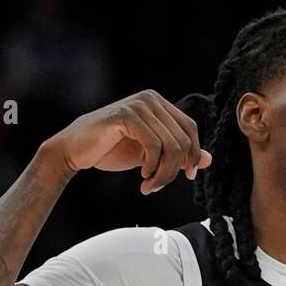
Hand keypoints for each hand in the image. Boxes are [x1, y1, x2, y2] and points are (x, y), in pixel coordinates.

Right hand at [42, 90, 212, 194]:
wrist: (76, 150)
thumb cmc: (112, 150)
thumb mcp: (152, 154)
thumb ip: (178, 155)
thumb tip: (209, 160)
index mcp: (159, 104)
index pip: (191, 128)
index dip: (193, 154)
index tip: (188, 176)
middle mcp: (151, 99)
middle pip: (182, 139)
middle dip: (174, 170)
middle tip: (158, 186)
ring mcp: (138, 105)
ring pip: (170, 146)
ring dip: (163, 173)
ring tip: (149, 185)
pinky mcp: (125, 115)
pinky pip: (153, 145)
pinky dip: (152, 166)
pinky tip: (142, 175)